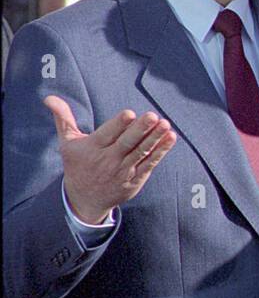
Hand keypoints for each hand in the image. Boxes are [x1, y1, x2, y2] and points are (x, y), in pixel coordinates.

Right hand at [46, 96, 176, 223]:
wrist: (84, 199)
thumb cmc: (77, 164)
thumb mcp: (67, 143)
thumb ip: (63, 119)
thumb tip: (49, 98)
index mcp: (92, 148)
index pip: (107, 134)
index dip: (118, 124)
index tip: (130, 113)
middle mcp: (108, 160)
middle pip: (126, 143)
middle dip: (140, 130)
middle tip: (153, 116)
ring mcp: (123, 170)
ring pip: (140, 152)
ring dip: (154, 139)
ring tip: (166, 125)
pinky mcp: (135, 179)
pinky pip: (149, 163)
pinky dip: (160, 152)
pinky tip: (170, 138)